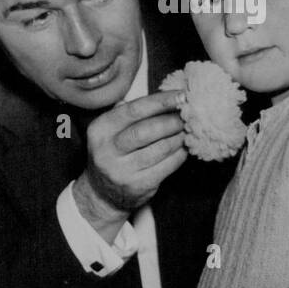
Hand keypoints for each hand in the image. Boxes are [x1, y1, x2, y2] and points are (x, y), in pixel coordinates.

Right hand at [75, 90, 186, 234]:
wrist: (103, 192)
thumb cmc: (115, 152)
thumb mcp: (112, 130)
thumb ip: (133, 113)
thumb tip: (170, 97)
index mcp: (100, 129)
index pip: (133, 110)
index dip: (160, 102)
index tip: (181, 95)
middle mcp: (106, 151)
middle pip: (146, 130)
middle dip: (172, 121)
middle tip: (188, 115)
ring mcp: (121, 171)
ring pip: (160, 149)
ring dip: (179, 137)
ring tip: (188, 130)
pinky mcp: (138, 186)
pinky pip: (168, 166)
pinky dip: (180, 154)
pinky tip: (184, 147)